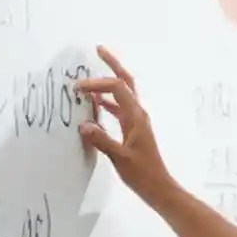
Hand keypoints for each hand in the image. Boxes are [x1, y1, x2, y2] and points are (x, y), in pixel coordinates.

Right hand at [76, 46, 177, 203]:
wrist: (159, 187)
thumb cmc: (142, 174)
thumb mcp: (120, 158)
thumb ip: (102, 141)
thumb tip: (83, 124)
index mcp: (135, 117)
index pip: (117, 88)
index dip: (97, 84)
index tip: (78, 88)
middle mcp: (137, 114)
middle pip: (126, 81)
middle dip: (113, 65)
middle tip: (98, 50)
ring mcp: (136, 121)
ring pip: (122, 94)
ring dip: (108, 82)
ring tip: (91, 76)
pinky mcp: (133, 129)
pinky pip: (119, 108)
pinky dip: (107, 102)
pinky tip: (95, 104)